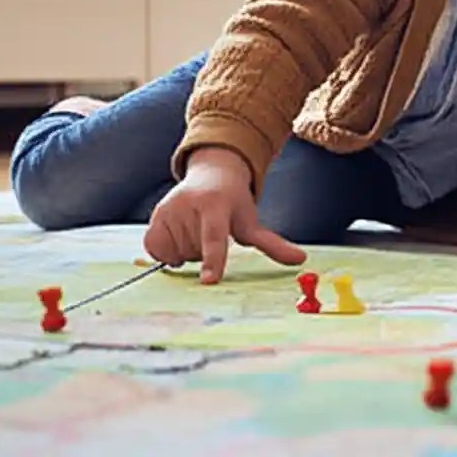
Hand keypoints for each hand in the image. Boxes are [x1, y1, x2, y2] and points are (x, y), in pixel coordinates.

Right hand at [143, 148, 306, 283]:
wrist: (211, 174)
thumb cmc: (234, 203)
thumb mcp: (251, 222)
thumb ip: (272, 244)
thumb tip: (300, 259)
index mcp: (216, 205)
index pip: (214, 238)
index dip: (213, 261)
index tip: (210, 281)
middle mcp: (188, 204)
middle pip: (195, 253)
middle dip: (204, 253)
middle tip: (211, 232)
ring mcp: (168, 209)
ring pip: (177, 255)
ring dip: (188, 253)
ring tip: (197, 231)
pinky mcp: (155, 216)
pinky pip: (157, 250)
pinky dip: (168, 251)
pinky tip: (180, 236)